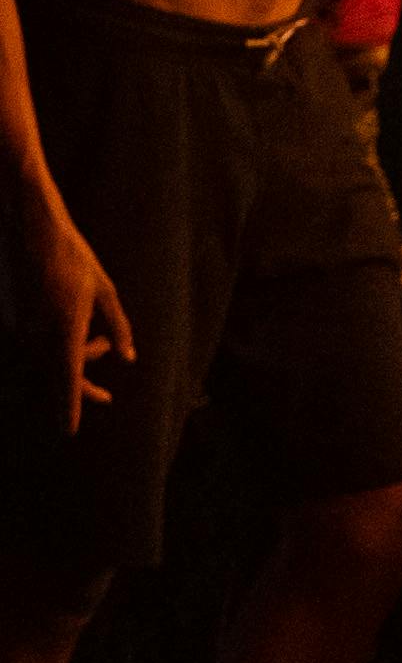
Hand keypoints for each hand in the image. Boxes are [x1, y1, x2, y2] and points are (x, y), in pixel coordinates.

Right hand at [8, 185, 134, 434]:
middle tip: (105, 391)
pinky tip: (74, 323)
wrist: (29, 229)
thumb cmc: (73, 257)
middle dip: (83, 382)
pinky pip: (37, 342)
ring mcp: (21, 328)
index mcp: (64, 328)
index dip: (69, 408)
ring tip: (100, 340)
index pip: (67, 380)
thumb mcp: (103, 290)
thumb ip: (117, 327)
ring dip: (75, 356)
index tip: (69, 432)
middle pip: (59, 374)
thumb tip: (128, 358)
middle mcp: (37, 334)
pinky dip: (57, 342)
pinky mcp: (12, 319)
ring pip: (48, 357)